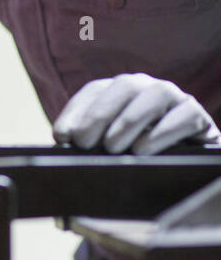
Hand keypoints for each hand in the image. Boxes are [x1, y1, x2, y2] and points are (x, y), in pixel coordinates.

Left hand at [52, 74, 220, 153]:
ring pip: (155, 94)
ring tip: (112, 148)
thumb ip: (88, 144)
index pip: (95, 91)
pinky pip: (185, 114)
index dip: (76, 111)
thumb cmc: (139, 161)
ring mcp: (175, 100)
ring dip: (129, 120)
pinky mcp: (199, 117)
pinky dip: (163, 131)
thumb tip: (62, 142)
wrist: (188, 173)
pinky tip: (143, 150)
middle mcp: (148, 90)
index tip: (61, 136)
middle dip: (99, 113)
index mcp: (121, 94)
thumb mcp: (111, 152)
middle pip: (124, 86)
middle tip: (84, 143)